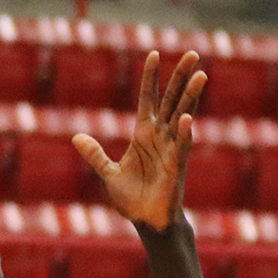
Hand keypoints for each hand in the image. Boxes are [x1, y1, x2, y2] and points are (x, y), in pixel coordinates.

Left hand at [74, 51, 205, 232]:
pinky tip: (186, 117)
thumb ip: (96, 155)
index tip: (154, 54)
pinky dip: (182, 132)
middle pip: (171, 100)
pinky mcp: (177, 167)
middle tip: (194, 54)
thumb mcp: (110, 174)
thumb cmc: (132, 200)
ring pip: (182, 116)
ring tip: (201, 75)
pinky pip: (181, 145)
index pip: (148, 99)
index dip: (151, 77)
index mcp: (143, 135)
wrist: (147, 223)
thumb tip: (76, 138)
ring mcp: (171, 150)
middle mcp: (160, 137)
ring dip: (191, 96)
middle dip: (181, 77)